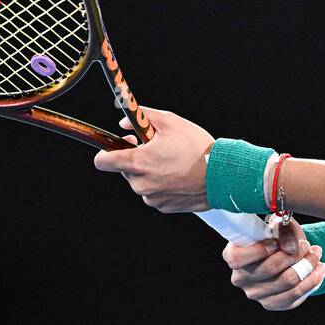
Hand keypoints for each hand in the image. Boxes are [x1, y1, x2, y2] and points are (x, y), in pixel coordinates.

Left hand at [91, 105, 213, 212]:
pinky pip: (154, 193)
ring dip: (150, 172)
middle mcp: (141, 183)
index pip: (103, 161)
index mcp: (138, 162)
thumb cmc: (197, 147)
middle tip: (156, 149)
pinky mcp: (163, 206)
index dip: (107, 152)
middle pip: (124, 169)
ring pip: (140, 181)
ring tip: (172, 162)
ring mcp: (151, 197)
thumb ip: (142, 117)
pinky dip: (162, 184)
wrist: (222, 175)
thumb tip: (124, 122)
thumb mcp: (170, 122)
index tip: (119, 146)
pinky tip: (178, 175)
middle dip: (136, 159)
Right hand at [223, 219, 324, 309]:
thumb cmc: (278, 235)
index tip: (277, 241)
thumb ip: (283, 228)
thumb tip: (291, 246)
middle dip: (294, 254)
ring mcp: (255, 294)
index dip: (258, 250)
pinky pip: (295, 295)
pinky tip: (321, 269)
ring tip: (317, 253)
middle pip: (269, 269)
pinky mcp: (272, 304)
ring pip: (286, 282)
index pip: (238, 258)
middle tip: (307, 244)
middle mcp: (240, 278)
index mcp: (233, 256)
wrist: (287, 252)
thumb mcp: (279, 225)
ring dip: (307, 266)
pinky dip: (312, 280)